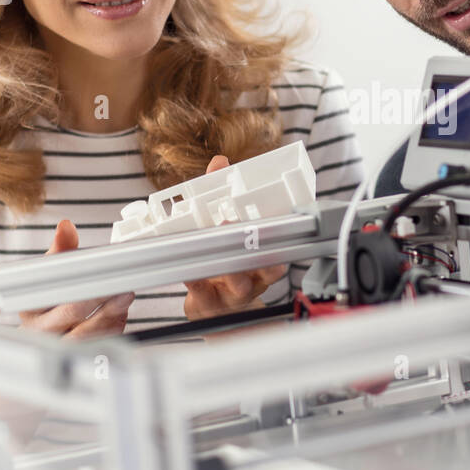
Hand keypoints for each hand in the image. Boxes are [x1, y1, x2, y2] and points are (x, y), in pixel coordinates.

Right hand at [18, 220, 133, 337]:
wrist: (49, 334)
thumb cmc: (49, 301)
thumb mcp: (49, 272)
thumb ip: (61, 248)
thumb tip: (65, 227)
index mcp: (29, 307)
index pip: (47, 291)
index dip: (71, 280)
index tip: (89, 269)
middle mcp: (42, 330)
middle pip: (70, 313)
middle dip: (97, 295)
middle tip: (116, 281)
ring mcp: (61, 344)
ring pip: (87, 332)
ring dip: (110, 312)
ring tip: (124, 295)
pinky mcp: (82, 354)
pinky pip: (101, 341)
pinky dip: (115, 325)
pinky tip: (120, 310)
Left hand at [182, 155, 288, 318]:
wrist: (213, 307)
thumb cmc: (224, 261)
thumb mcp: (226, 226)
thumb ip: (221, 192)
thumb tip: (219, 162)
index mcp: (263, 255)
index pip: (278, 243)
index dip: (279, 232)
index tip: (276, 219)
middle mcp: (255, 276)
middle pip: (266, 266)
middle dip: (257, 248)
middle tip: (240, 229)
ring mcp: (233, 292)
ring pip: (240, 285)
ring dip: (232, 270)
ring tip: (222, 257)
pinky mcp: (209, 302)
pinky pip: (203, 293)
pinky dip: (196, 281)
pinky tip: (190, 271)